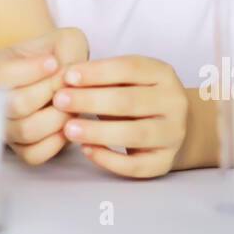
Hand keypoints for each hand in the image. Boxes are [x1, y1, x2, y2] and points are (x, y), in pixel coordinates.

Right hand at [0, 27, 88, 164]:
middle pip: (16, 104)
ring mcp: (6, 128)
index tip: (54, 62)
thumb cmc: (59, 55)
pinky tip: (68, 122)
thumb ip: (68, 51)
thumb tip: (67, 75)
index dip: (31, 70)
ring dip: (57, 117)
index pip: (0, 75)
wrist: (57, 73)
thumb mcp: (65, 40)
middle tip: (68, 83)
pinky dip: (56, 141)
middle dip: (50, 92)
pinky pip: (34, 154)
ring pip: (26, 131)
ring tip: (72, 103)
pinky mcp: (21, 148)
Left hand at [55, 56, 188, 178]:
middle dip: (91, 100)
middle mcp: (173, 103)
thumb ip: (99, 78)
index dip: (97, 72)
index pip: (130, 68)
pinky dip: (109, 159)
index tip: (68, 76)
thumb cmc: (134, 97)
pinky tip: (86, 150)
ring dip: (98, 131)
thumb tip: (65, 78)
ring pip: (135, 134)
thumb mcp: (124, 80)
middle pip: (130, 101)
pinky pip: (136, 165)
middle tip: (60, 101)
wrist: (168, 126)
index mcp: (163, 74)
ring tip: (68, 129)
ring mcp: (172, 134)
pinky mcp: (164, 162)